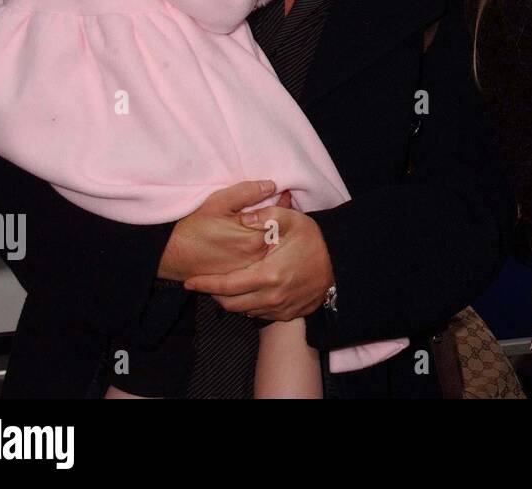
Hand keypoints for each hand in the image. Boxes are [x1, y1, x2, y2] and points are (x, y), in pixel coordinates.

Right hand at [156, 180, 276, 281]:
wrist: (169, 254)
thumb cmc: (192, 225)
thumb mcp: (218, 202)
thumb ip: (247, 193)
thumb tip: (271, 186)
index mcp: (254, 239)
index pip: (280, 219)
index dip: (284, 204)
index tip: (286, 194)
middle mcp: (255, 258)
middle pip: (278, 237)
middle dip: (282, 221)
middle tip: (285, 206)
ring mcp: (247, 270)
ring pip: (270, 251)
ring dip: (274, 237)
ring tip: (274, 223)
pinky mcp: (238, 277)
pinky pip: (258, 262)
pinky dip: (262, 251)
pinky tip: (259, 241)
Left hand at [183, 206, 333, 322]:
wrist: (341, 264)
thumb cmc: (315, 240)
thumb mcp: (291, 220)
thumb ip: (264, 216)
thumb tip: (241, 216)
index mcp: (268, 275)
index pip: (226, 286)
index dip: (205, 284)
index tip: (190, 281)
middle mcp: (272, 297)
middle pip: (230, 304)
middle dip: (214, 294)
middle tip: (207, 282)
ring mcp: (280, 309)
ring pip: (244, 311)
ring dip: (232, 301)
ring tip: (227, 285)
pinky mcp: (288, 314)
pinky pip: (260, 315)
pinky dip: (250, 305)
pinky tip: (250, 290)